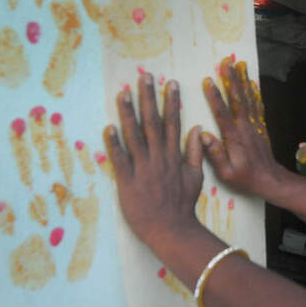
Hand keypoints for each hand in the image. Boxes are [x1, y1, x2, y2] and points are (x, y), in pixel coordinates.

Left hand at [104, 73, 204, 246]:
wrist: (171, 229)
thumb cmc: (182, 205)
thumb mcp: (195, 177)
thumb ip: (194, 152)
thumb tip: (197, 129)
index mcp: (174, 156)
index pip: (173, 123)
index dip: (171, 102)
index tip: (169, 83)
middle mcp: (159, 158)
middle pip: (153, 122)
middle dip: (149, 98)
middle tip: (144, 77)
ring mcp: (143, 169)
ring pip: (135, 136)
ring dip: (128, 113)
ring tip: (124, 93)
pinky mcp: (128, 182)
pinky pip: (120, 160)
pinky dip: (114, 144)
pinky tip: (108, 127)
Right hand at [202, 57, 291, 196]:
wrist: (270, 181)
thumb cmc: (245, 179)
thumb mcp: (226, 173)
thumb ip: (215, 155)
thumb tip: (204, 135)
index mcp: (234, 138)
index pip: (222, 113)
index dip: (215, 96)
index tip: (208, 80)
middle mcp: (245, 128)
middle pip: (238, 99)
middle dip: (231, 79)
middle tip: (227, 61)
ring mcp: (255, 126)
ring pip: (249, 99)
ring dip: (244, 80)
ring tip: (240, 64)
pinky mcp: (260, 127)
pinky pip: (258, 106)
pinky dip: (255, 93)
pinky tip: (252, 83)